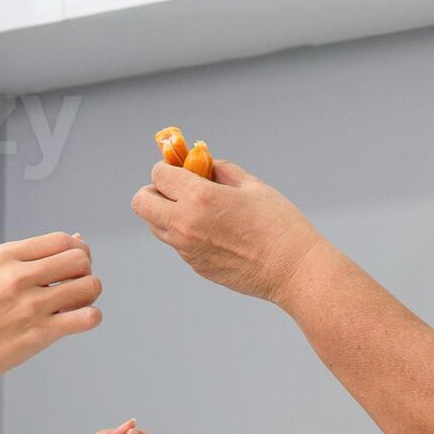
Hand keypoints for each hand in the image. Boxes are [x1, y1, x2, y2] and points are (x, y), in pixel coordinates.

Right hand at [0, 233, 101, 389]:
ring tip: (76, 304)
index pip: (61, 240)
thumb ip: (33, 256)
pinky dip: (91, 317)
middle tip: (74, 286)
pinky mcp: (39, 334)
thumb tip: (79, 240)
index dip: (76, 251)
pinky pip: (88, 317)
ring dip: (90, 295)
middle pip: (80, 259)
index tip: (70, 267)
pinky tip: (77, 320)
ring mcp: (29, 306)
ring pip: (89, 286)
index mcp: (4, 256)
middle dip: (84, 271)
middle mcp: (16, 277)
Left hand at [130, 158, 323, 302]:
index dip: (167, 168)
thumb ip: (221, 171)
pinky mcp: (195, 265)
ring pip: (155, 225)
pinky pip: (176, 244)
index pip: (158, 175)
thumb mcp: (252, 185)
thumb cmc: (279, 224)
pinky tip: (214, 233)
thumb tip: (203, 164)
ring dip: (166, 213)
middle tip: (177, 190)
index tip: (180, 169)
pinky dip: (184, 234)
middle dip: (154, 191)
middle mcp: (185, 223)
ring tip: (198, 211)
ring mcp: (187, 249)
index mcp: (199, 197)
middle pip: (141, 202)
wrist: (292, 269)